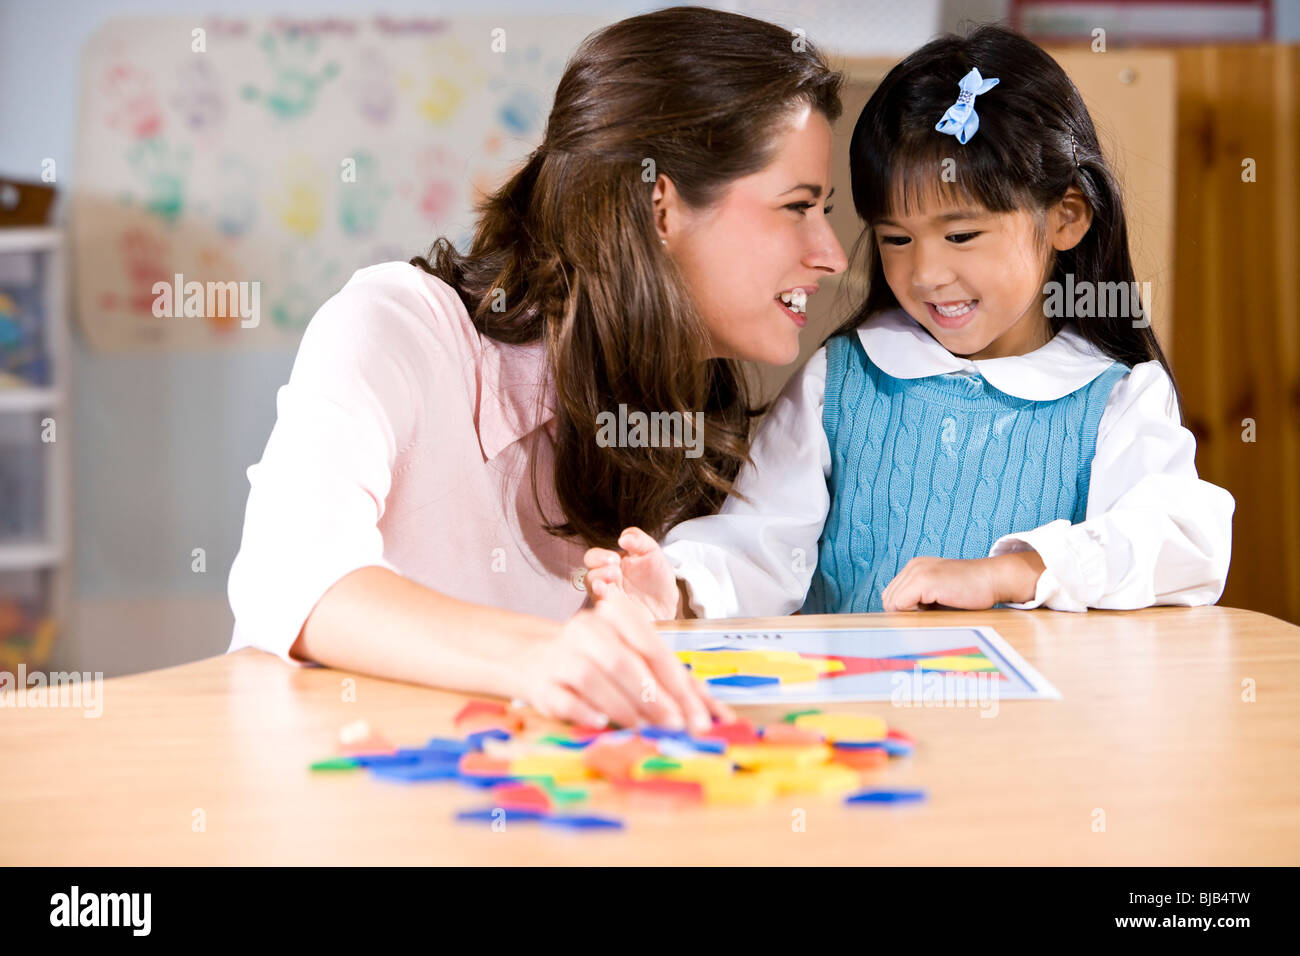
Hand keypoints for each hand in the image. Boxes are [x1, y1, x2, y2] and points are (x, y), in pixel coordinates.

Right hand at [515, 587, 732, 732]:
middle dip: (654, 698)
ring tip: (644, 727)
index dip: (678, 683)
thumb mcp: (635, 659)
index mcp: (614, 617)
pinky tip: (600, 723)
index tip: (699, 717)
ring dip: (623, 706)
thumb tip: (718, 714)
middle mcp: (586, 630)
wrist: (533, 657)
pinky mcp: (540, 683)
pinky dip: (584, 711)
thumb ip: (674, 682)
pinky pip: (563, 698)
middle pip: (624, 662)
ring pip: (593, 678)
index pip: (651, 648)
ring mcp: (559, 655)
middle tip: (675, 726)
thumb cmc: (598, 660)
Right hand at [582, 527, 681, 620]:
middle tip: (613, 563)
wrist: (666, 606)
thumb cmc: (658, 580)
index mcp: (614, 563)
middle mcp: (606, 577)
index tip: (615, 558)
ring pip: (590, 584)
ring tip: (614, 577)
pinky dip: (600, 596)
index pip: (595, 556)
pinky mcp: (610, 608)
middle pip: (588, 568)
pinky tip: (606, 593)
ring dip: (598, 578)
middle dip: (597, 562)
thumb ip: (640, 540)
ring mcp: (607, 593)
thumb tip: (624, 537)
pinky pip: (598, 602)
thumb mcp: (653, 554)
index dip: (600, 555)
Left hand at [881, 556, 1002, 610]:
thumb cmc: (972, 591)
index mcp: (915, 567)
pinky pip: (900, 604)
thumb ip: (922, 600)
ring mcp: (917, 572)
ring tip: (932, 614)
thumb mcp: (940, 592)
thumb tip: (904, 621)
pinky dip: (912, 614)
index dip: (902, 611)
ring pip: (892, 603)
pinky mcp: (924, 581)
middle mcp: (913, 566)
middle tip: (927, 618)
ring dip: (908, 614)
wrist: (995, 578)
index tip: (920, 618)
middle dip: (903, 614)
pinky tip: (933, 613)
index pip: (891, 594)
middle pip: (888, 599)